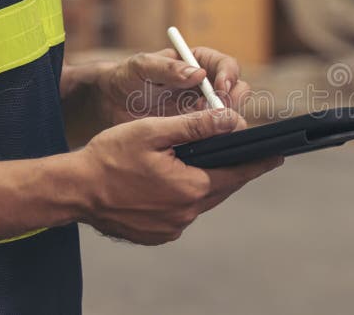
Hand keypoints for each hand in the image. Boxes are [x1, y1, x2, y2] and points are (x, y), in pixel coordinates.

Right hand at [76, 108, 282, 244]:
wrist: (74, 191)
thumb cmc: (109, 156)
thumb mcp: (154, 132)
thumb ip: (195, 126)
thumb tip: (230, 119)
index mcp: (191, 187)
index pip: (237, 173)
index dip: (259, 162)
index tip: (279, 155)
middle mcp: (186, 213)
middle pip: (221, 187)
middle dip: (232, 169)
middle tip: (243, 154)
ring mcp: (172, 228)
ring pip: (202, 200)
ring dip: (205, 182)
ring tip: (202, 164)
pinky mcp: (158, 235)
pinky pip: (182, 214)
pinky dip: (184, 197)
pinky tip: (173, 183)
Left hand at [98, 48, 251, 123]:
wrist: (110, 105)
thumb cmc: (125, 77)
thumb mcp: (142, 67)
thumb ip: (168, 69)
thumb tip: (198, 74)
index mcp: (198, 62)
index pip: (226, 65)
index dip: (229, 75)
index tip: (220, 88)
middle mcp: (206, 84)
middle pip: (237, 89)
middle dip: (233, 100)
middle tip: (219, 110)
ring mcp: (203, 108)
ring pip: (230, 113)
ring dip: (225, 119)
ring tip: (206, 124)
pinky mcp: (196, 128)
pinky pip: (214, 132)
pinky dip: (213, 136)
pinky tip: (200, 139)